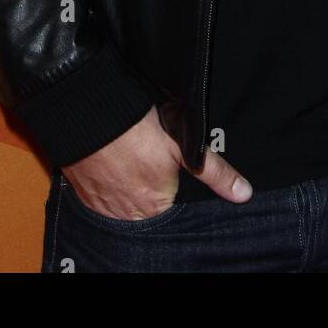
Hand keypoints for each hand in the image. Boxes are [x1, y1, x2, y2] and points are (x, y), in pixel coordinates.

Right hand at [62, 105, 252, 219]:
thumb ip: (214, 172)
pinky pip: (102, 198)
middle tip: (150, 164)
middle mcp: (128, 214)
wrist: (88, 112)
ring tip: (133, 162)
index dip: (175, 189)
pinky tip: (114, 166)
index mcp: (155, 205)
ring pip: (125, 204)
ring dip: (130, 190)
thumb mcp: (183, 146)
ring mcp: (104, 206)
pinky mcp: (84, 194)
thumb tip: (244, 193)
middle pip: (149, 208)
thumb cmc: (137, 128)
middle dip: (152, 190)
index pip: (174, 208)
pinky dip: (109, 186)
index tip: (171, 173)